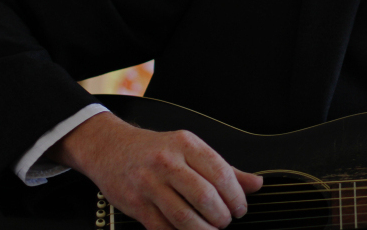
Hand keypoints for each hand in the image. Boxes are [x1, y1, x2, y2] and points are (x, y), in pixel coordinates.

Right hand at [48, 112, 263, 229]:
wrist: (110, 148)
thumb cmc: (155, 150)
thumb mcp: (191, 149)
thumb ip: (225, 168)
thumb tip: (256, 184)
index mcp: (186, 145)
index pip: (220, 173)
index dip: (236, 196)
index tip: (241, 208)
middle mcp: (167, 163)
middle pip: (204, 197)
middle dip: (222, 216)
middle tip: (226, 221)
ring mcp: (149, 184)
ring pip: (184, 217)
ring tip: (211, 229)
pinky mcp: (135, 205)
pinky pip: (163, 228)